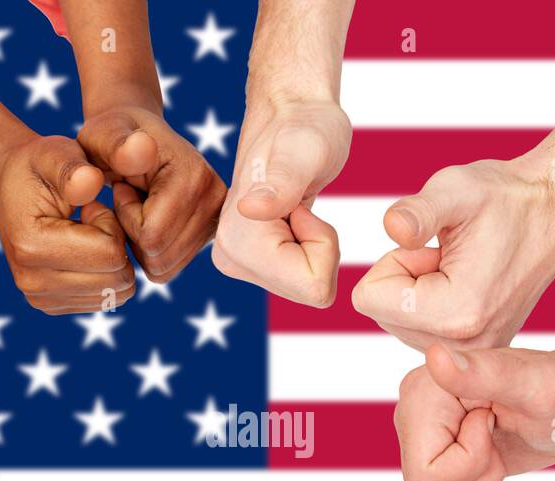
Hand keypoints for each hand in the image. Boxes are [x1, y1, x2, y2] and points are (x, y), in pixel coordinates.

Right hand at [0, 132, 133, 314]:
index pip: (110, 253)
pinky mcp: (52, 305)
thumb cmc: (40, 167)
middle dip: (116, 244)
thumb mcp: (56, 154)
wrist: (12, 186)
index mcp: (31, 247)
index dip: (111, 223)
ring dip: (112, 260)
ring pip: (115, 292)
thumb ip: (74, 169)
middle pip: (115, 278)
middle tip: (91, 219)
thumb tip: (91, 182)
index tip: (90, 205)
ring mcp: (41, 299)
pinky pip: (106, 299)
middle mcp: (32, 283)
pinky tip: (84, 250)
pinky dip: (105, 274)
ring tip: (86, 233)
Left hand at [79, 106, 225, 282]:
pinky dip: (150, 249)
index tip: (122, 186)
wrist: (137, 136)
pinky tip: (150, 218)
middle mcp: (216, 201)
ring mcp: (217, 220)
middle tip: (130, 197)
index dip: (125, 218)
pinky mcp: (211, 235)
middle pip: (159, 258)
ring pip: (163, 268)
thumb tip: (141, 149)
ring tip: (139, 205)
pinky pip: (168, 268)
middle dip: (132, 233)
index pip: (150, 237)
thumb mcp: (102, 134)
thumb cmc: (113, 136)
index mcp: (195, 178)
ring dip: (139, 242)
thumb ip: (114, 142)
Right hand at [212, 97, 350, 306]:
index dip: (325, 245)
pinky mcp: (250, 261)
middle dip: (319, 248)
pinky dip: (308, 246)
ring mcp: (238, 262)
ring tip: (296, 206)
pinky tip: (292, 215)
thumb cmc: (307, 127)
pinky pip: (303, 279)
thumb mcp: (306, 150)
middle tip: (302, 205)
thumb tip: (250, 210)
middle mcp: (230, 259)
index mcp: (238, 242)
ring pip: (307, 286)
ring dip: (314, 245)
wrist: (292, 115)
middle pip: (308, 290)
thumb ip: (283, 182)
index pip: (313, 287)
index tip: (304, 205)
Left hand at [352, 154, 554, 349]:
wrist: (553, 210)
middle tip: (450, 255)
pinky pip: (420, 329)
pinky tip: (467, 281)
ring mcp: (474, 353)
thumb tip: (392, 226)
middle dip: (404, 277)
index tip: (434, 247)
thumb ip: (418, 211)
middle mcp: (466, 346)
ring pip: (398, 321)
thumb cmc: (504, 196)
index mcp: (456, 314)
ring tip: (462, 266)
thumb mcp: (456, 190)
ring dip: (418, 289)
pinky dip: (431, 302)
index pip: (368, 298)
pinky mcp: (476, 351)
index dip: (394, 260)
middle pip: (381, 313)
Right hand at [397, 340, 554, 480]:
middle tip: (501, 442)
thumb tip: (435, 357)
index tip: (496, 424)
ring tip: (498, 452)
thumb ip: (481, 372)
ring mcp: (421, 444)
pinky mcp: (434, 465)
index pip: (424, 477)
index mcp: (422, 392)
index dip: (471, 466)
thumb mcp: (535, 383)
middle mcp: (412, 417)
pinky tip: (491, 469)